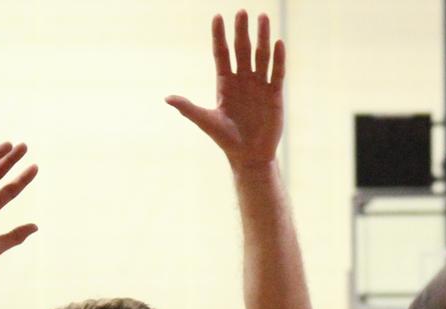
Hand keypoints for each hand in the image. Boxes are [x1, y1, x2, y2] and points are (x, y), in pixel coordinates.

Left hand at [167, 11, 285, 170]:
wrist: (250, 157)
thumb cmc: (227, 140)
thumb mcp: (206, 122)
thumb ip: (188, 108)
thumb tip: (167, 98)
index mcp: (225, 83)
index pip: (221, 53)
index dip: (219, 36)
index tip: (217, 17)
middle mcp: (242, 80)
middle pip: (242, 49)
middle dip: (242, 30)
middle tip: (243, 11)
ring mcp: (259, 85)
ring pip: (261, 56)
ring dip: (262, 37)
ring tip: (263, 17)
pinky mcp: (274, 94)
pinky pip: (277, 72)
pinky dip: (278, 58)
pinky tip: (279, 42)